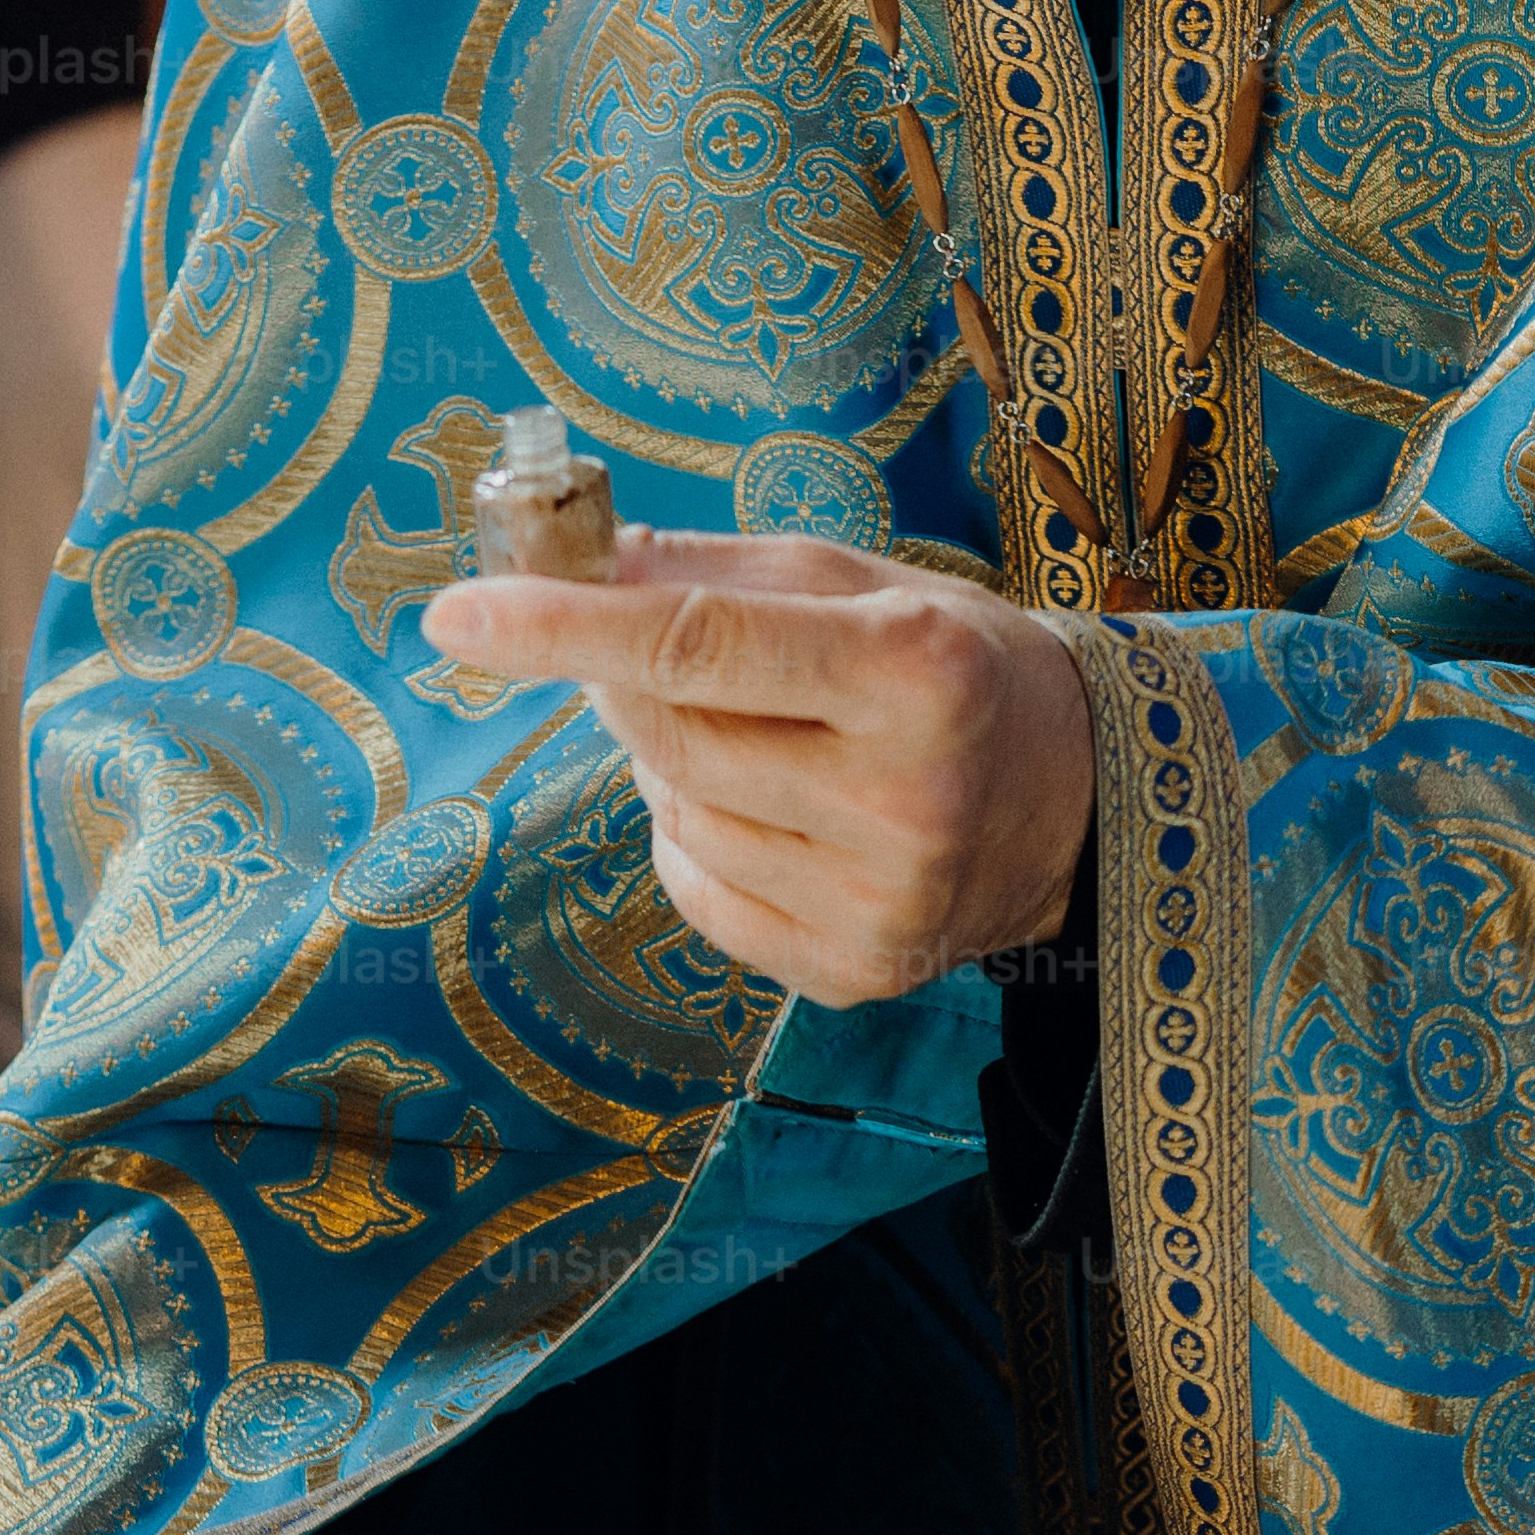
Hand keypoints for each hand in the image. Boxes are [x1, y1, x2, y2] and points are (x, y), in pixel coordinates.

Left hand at [423, 529, 1095, 1006]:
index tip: (457, 615)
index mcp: (914, 668)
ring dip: (669, 762)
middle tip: (636, 652)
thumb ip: (712, 569)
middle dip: (621, 685)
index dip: (562, 628)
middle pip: (671, 736)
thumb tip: (565, 562)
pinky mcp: (856, 972)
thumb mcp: (859, 581)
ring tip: (754, 733)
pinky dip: (698, 837)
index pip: (694, 644)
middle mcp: (904, 796)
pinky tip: (768, 808)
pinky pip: (701, 893)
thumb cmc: (953, 663)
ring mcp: (879, 900)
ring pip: (679, 816)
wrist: (1077, 800)